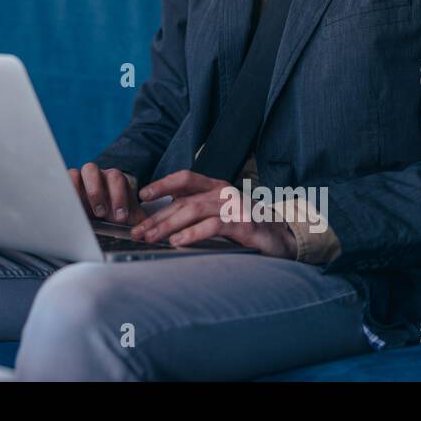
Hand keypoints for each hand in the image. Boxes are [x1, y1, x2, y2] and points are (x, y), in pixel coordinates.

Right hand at [68, 162, 146, 225]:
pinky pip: (64, 181)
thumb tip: (150, 234)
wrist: (101, 214)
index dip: (118, 196)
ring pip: (76, 173)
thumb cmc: (115, 213)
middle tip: (102, 213)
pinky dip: (66, 192)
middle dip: (97, 192)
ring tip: (84, 212)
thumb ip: (140, 222)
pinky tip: (71, 209)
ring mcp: (79, 179)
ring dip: (79, 192)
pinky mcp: (66, 185)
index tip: (121, 217)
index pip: (116, 178)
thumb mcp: (129, 217)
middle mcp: (96, 175)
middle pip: (94, 170)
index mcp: (114, 179)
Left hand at [131, 170, 296, 258]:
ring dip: (169, 225)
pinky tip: (179, 241)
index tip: (142, 196)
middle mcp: (224, 192)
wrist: (282, 238)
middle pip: (183, 200)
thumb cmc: (246, 226)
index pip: (184, 179)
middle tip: (139, 231)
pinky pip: (213, 226)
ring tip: (152, 238)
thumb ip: (196, 211)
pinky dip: (193, 234)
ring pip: (194, 211)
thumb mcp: (219, 213)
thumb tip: (161, 219)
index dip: (162, 184)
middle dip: (157, 217)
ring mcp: (234, 207)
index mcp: (216, 187)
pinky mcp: (243, 224)